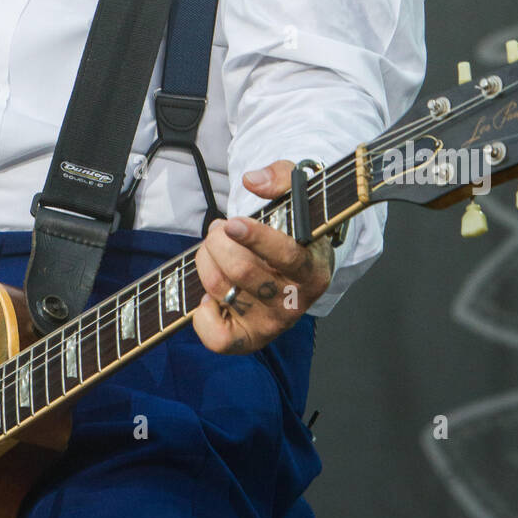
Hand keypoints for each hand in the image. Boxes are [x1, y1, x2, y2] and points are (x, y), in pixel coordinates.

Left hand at [193, 159, 333, 353]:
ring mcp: (272, 324)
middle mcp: (295, 302)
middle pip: (242, 271)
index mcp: (314, 269)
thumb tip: (253, 181)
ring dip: (206, 260)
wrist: (299, 265)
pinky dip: (204, 313)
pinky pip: (218, 338)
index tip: (232, 222)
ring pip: (222, 290)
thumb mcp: (298, 193)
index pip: (286, 256)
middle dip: (218, 242)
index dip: (256, 238)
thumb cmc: (296, 227)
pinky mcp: (250, 340)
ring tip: (213, 247)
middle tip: (219, 228)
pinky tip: (211, 292)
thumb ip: (281, 177)